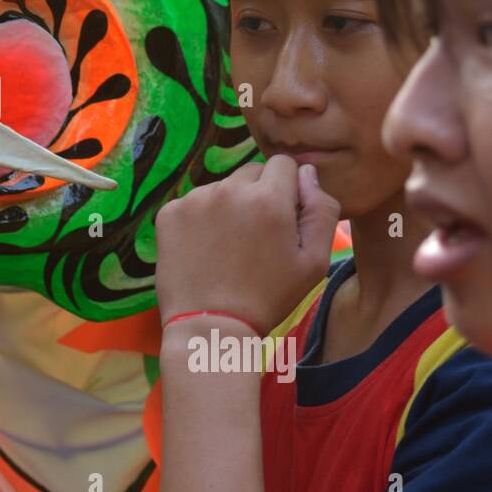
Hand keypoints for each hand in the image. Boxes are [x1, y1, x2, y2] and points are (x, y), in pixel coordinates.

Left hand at [154, 155, 340, 334]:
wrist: (211, 327)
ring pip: (221, 188)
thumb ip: (322, 210)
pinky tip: (206, 250)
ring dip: (229, 206)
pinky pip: (193, 203)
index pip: (284, 164)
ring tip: (229, 248)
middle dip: (259, 195)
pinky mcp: (169, 214)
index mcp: (268, 198)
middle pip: (251, 173)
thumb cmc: (269, 298)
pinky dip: (200, 219)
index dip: (289, 189)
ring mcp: (194, 200)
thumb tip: (308, 173)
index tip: (284, 217)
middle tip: (257, 237)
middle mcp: (228, 189)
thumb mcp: (315, 262)